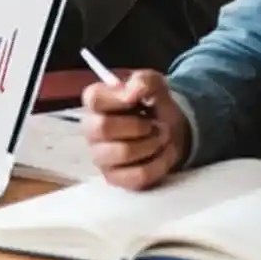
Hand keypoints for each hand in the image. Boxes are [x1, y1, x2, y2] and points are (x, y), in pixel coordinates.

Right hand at [81, 70, 190, 190]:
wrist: (170, 129)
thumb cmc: (153, 104)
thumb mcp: (153, 83)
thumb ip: (143, 81)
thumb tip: (133, 92)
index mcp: (95, 102)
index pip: (93, 99)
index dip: (120, 100)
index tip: (140, 100)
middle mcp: (90, 129)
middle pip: (104, 128)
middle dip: (140, 126)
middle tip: (157, 125)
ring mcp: (100, 156)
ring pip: (123, 152)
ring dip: (152, 144)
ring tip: (162, 138)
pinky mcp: (115, 178)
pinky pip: (138, 175)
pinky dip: (160, 163)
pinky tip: (164, 154)